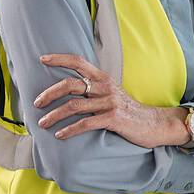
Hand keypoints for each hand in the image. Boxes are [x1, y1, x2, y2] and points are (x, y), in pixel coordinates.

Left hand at [35, 54, 189, 147]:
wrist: (156, 124)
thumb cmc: (131, 112)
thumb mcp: (113, 95)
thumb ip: (95, 91)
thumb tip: (71, 93)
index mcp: (104, 79)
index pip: (79, 62)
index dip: (60, 58)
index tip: (42, 59)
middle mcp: (106, 88)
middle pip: (70, 84)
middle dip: (49, 93)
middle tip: (36, 103)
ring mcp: (110, 103)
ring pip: (73, 106)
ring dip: (54, 115)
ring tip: (42, 123)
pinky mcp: (113, 119)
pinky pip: (85, 123)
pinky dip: (70, 130)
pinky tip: (60, 135)